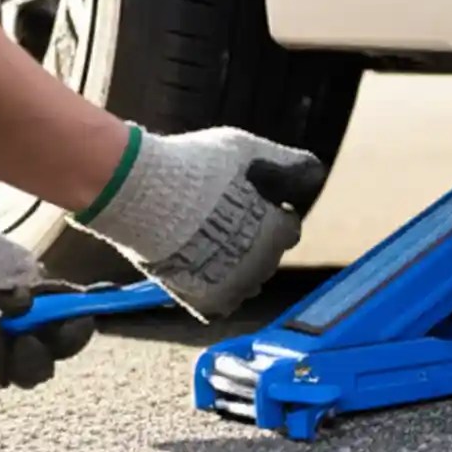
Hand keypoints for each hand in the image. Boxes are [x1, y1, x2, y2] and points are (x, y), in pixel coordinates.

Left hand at [0, 281, 96, 388]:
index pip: (65, 345)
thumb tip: (73, 307)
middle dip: (25, 360)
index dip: (69, 341)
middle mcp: (12, 343)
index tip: (68, 325)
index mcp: (38, 322)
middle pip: (29, 376)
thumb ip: (47, 296)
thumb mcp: (21, 272)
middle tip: (21, 340)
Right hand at [135, 131, 327, 319]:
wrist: (137, 190)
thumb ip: (285, 161)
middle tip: (220, 220)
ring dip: (234, 265)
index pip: (288, 229)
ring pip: (246, 281)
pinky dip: (213, 287)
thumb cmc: (193, 166)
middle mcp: (263, 264)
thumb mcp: (246, 150)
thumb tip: (314, 169)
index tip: (246, 203)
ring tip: (204, 240)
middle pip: (268, 256)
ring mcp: (234, 286)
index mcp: (278, 230)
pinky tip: (195, 264)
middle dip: (253, 240)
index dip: (270, 213)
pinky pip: (222, 302)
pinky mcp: (205, 301)